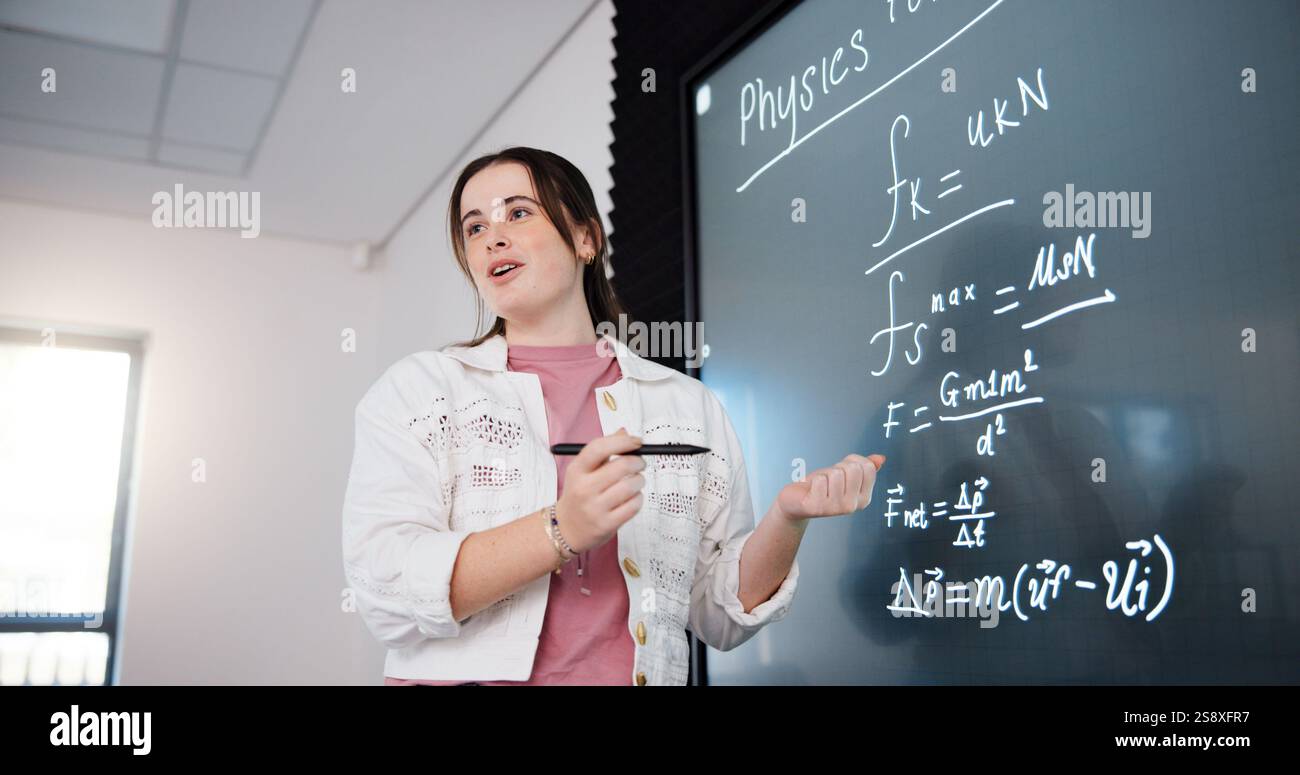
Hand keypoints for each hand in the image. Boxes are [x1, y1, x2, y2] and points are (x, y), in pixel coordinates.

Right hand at [553, 428, 645, 552]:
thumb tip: (624, 433)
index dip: (623, 442)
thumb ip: (603, 451)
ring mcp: (595, 508)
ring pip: (632, 485)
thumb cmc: (579, 495)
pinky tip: (631, 498)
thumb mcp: (583, 471)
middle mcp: (584, 488)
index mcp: (577, 470)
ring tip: (634, 482)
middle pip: (622, 466)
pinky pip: (634, 505)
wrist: (566, 529)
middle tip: (640, 463)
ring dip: (639, 480)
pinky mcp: (607, 524)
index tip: (637, 442)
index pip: (600, 448)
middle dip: (638, 462)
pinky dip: (638, 498)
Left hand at [777, 454, 884, 520]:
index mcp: (864, 498)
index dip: (852, 461)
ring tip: (820, 486)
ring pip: (836, 473)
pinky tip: (811, 491)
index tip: (842, 470)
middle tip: (829, 479)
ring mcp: (836, 508)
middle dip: (838, 467)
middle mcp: (853, 505)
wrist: (796, 501)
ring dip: (825, 474)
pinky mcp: (818, 508)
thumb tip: (881, 458)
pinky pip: (820, 480)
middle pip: (852, 468)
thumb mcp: (844, 474)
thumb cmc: (822, 486)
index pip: (867, 466)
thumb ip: (863, 467)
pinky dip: (814, 481)